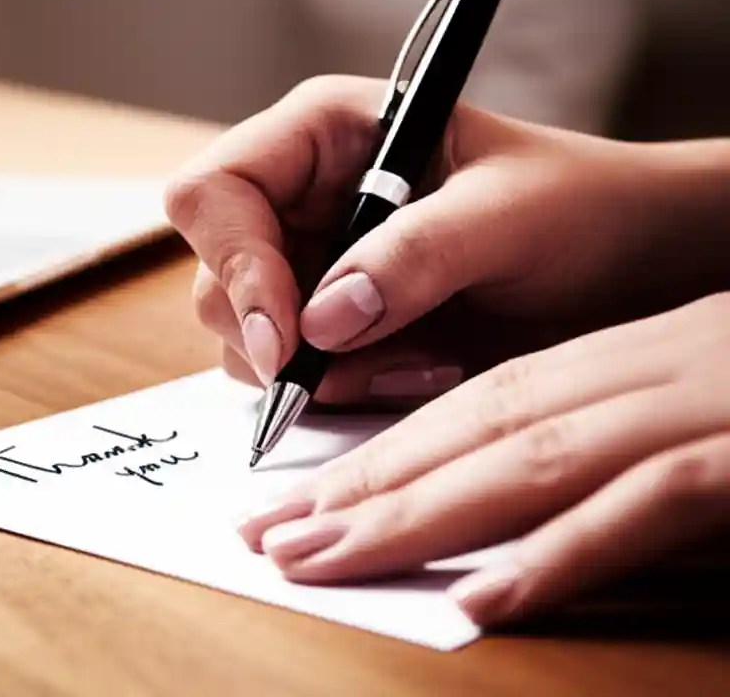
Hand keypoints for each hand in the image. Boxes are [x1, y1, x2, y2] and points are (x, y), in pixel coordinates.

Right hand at [165, 75, 729, 405]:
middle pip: (216, 278)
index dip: (234, 263)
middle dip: (279, 336)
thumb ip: (414, 257)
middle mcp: (301, 201)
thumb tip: (320, 321)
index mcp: (324, 137)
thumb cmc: (582, 209)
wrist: (628, 267)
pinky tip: (419, 372)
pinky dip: (347, 393)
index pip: (214, 192)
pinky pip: (296, 378)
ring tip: (422, 361)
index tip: (287, 335)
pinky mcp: (332, 328)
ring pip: (247, 340)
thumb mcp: (510, 217)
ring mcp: (311, 268)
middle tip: (355, 363)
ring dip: (326, 373)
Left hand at [238, 293, 729, 625]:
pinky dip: (559, 552)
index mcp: (629, 356)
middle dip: (364, 485)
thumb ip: (613, 436)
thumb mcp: (705, 399)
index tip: (297, 503)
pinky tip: (480, 597)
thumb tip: (514, 499)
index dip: (382, 453)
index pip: (478, 399)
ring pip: (531, 456)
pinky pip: (647, 505)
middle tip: (267, 539)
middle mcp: (646, 370)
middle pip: (478, 423)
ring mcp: (696, 408)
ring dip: (417, 513)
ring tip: (319, 560)